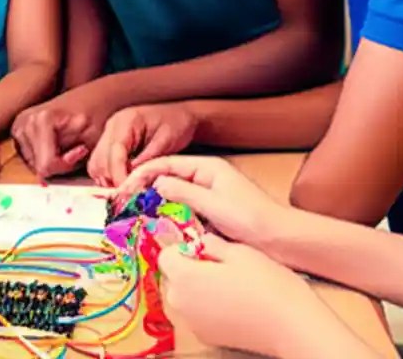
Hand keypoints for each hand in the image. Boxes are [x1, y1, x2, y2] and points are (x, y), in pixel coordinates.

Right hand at [11, 86, 112, 177]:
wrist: (94, 96)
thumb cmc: (97, 115)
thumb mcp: (90, 141)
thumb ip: (69, 162)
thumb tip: (46, 178)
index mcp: (40, 120)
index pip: (45, 166)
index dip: (67, 165)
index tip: (81, 150)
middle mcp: (24, 121)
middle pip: (37, 167)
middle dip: (59, 163)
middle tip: (75, 148)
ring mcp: (19, 124)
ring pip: (33, 164)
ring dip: (52, 159)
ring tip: (67, 143)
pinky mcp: (19, 129)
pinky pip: (30, 156)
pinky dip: (45, 154)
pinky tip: (57, 142)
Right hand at [87, 103, 196, 186]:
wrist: (180, 114)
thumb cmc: (177, 124)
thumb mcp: (166, 142)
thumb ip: (147, 160)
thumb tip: (132, 180)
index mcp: (125, 121)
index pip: (114, 152)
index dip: (118, 175)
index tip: (127, 191)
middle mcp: (112, 126)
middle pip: (100, 160)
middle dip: (112, 180)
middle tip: (128, 195)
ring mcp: (109, 134)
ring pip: (96, 164)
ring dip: (108, 180)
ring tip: (126, 190)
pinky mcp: (110, 143)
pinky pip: (101, 164)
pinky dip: (109, 176)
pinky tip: (124, 183)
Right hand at [117, 156, 285, 243]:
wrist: (281, 239)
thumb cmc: (251, 218)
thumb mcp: (213, 204)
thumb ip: (183, 192)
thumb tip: (155, 184)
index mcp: (207, 167)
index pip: (165, 163)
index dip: (141, 173)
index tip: (123, 187)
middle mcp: (205, 177)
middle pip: (166, 177)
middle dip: (143, 187)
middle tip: (122, 202)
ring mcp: (208, 194)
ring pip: (173, 194)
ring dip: (154, 201)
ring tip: (132, 212)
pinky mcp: (210, 211)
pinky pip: (182, 208)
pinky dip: (167, 213)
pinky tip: (155, 223)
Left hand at [159, 235, 335, 356]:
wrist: (290, 325)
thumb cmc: (266, 283)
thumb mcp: (238, 251)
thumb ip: (210, 243)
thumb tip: (199, 242)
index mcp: (184, 277)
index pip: (166, 255)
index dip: (185, 247)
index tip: (206, 248)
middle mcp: (180, 303)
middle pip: (174, 277)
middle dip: (190, 267)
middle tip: (222, 265)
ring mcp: (192, 323)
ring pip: (186, 295)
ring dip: (199, 287)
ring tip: (230, 284)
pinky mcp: (205, 336)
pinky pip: (197, 313)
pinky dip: (208, 306)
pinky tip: (233, 303)